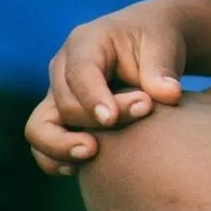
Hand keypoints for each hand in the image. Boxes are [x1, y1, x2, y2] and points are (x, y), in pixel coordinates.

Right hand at [24, 0, 190, 173]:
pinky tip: (79, 169)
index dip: (92, 97)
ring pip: (40, 127)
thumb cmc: (156, 41)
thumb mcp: (163, 45)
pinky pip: (44, 143)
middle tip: (142, 113)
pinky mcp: (60, 117)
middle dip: (98, 119)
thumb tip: (169, 94)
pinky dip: (55, 158)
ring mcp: (57, 93)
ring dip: (62, 146)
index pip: (80, 72)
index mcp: (86, 42)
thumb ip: (162, 69)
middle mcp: (63, 68)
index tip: (111, 120)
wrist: (150, 45)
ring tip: (91, 154)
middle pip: (66, 102)